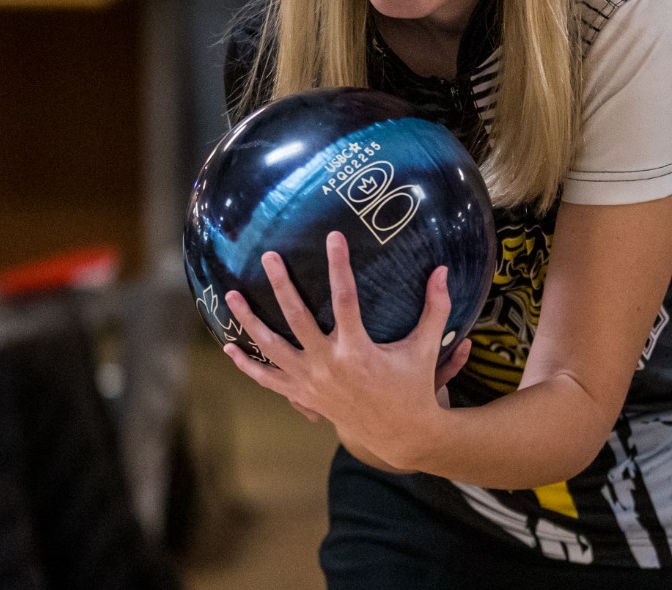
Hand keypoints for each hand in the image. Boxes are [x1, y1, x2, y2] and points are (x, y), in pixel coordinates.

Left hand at [222, 231, 456, 470]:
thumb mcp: (426, 348)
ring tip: (231, 294)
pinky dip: (246, 365)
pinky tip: (227, 347)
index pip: (344, 299)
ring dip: (249, 321)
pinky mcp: (303, 396)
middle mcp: (329, 365)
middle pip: (296, 318)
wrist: (400, 435)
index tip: (333, 237)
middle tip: (268, 256)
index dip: (339, 266)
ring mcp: (311, 382)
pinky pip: (268, 379)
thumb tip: (444, 271)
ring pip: (272, 348)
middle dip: (281, 285)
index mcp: (357, 350)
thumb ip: (435, 308)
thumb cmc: (413, 387)